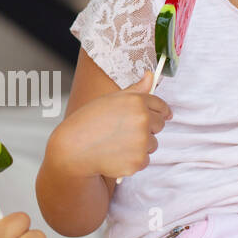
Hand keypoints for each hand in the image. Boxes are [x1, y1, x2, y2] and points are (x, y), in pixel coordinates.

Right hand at [53, 69, 171, 179]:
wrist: (74, 149)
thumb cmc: (88, 122)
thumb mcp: (110, 100)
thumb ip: (135, 90)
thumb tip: (151, 76)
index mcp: (136, 101)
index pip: (160, 105)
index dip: (162, 111)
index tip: (164, 115)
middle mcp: (143, 120)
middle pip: (159, 125)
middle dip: (148, 128)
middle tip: (125, 131)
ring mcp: (142, 142)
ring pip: (153, 144)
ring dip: (141, 146)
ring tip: (118, 144)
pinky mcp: (139, 161)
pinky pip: (145, 160)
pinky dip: (134, 160)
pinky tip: (116, 155)